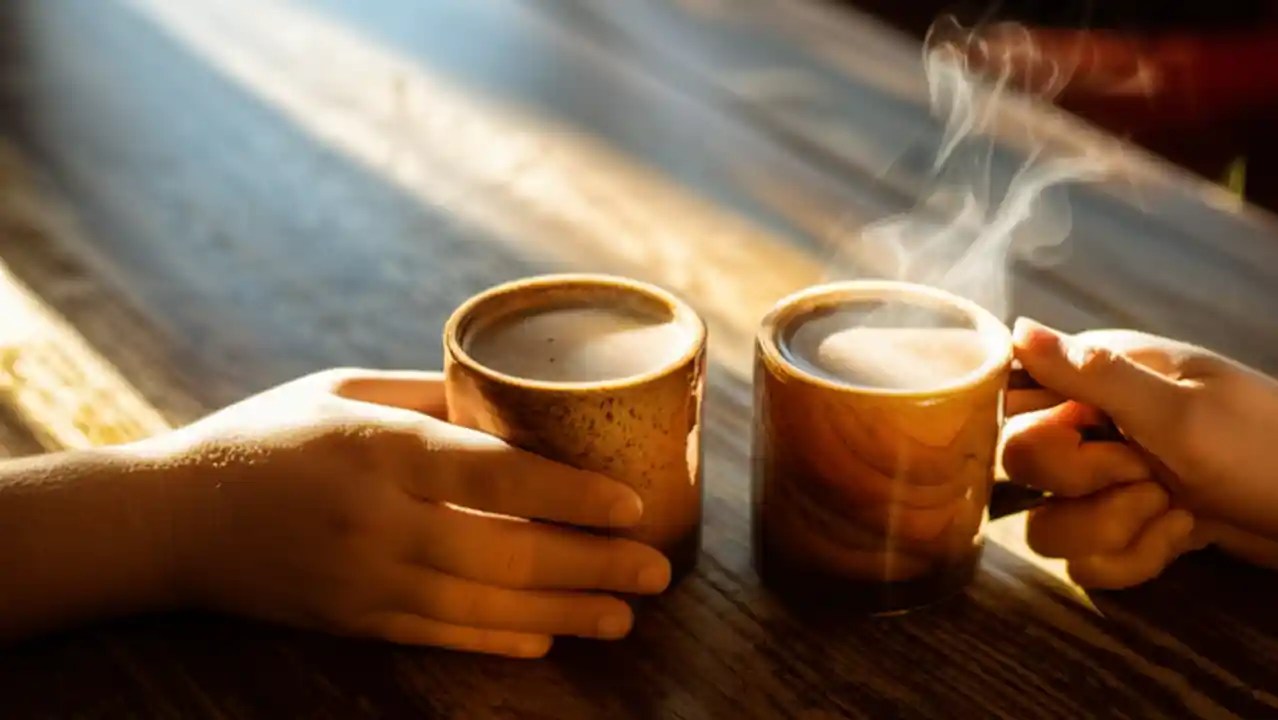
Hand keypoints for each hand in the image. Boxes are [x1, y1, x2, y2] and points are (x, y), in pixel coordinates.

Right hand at [150, 369, 670, 657]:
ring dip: (566, 612)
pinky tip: (551, 639)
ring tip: (627, 613)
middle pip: (506, 552)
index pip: (492, 476)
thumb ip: (429, 396)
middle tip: (659, 570)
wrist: (171, 522)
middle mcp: (378, 521)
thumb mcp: (342, 390)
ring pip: (486, 605)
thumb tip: (515, 404)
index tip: (631, 503)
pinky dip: (502, 640)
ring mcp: (365, 581)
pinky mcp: (353, 622)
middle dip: (592, 564)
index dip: (568, 495)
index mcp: (378, 449)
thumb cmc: (266, 438)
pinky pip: (442, 636)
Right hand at [1003, 319, 1277, 588]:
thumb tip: (1016, 328)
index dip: (1033, 424)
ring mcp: (1109, 482)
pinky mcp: (1126, 528)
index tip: (1083, 433)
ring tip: (1170, 513)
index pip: (1011, 395)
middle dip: (1079, 483)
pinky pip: (1085, 561)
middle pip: (1019, 464)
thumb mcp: (1179, 411)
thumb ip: (1091, 375)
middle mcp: (1095, 426)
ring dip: (1108, 531)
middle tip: (1144, 474)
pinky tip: (1181, 537)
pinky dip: (1133, 559)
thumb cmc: (1265, 449)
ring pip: (1045, 524)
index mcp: (1101, 378)